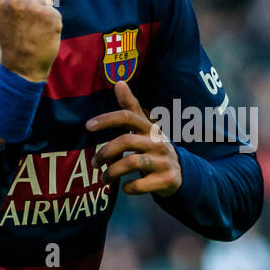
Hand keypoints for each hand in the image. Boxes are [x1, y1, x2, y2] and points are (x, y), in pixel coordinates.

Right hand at [0, 0, 60, 83]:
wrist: (20, 68)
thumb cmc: (10, 42)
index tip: (19, 8)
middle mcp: (12, 0)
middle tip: (28, 20)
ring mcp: (31, 7)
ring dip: (43, 10)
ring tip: (34, 28)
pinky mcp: (49, 15)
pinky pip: (54, 10)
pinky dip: (52, 22)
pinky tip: (43, 34)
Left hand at [88, 81, 180, 196]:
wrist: (182, 174)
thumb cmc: (155, 148)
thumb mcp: (146, 128)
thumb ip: (132, 107)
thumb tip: (119, 82)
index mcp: (150, 128)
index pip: (128, 116)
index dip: (107, 119)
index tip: (88, 126)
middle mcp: (158, 142)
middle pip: (126, 141)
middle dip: (105, 152)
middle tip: (94, 163)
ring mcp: (163, 161)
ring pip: (131, 163)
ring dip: (112, 172)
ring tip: (104, 178)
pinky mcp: (166, 180)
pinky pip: (140, 184)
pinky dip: (129, 187)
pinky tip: (124, 187)